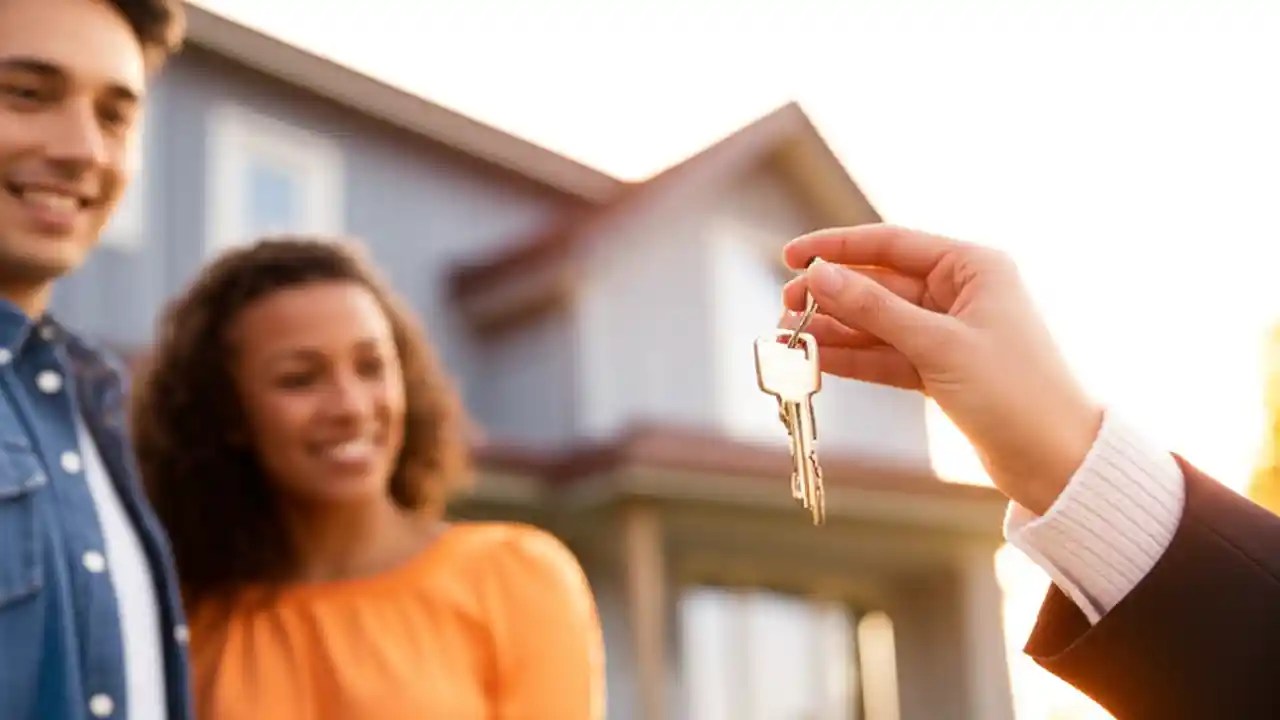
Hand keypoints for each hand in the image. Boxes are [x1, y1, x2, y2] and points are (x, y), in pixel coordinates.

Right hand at [780, 223, 1102, 514]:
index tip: (791, 256)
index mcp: (974, 267)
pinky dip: (852, 357)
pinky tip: (815, 359)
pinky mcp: (941, 370)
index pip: (892, 244)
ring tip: (788, 338)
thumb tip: (819, 275)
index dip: (837, 247)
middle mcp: (961, 293)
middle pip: (879, 284)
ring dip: (834, 329)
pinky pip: (885, 354)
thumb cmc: (1017, 394)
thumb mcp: (939, 346)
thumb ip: (875, 309)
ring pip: (877, 322)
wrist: (1057, 462)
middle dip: (831, 295)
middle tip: (786, 307)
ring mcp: (949, 333)